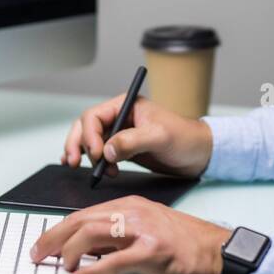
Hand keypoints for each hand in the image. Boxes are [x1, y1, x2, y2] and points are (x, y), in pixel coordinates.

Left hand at [30, 196, 231, 273]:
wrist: (216, 251)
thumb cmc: (183, 244)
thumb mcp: (146, 229)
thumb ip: (117, 236)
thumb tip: (85, 251)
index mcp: (130, 205)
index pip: (85, 213)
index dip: (59, 229)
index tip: (43, 243)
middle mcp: (133, 212)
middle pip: (82, 221)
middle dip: (54, 238)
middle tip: (37, 254)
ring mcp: (143, 230)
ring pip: (93, 235)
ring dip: (69, 253)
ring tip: (61, 268)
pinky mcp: (152, 252)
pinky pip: (113, 262)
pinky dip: (91, 272)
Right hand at [61, 94, 212, 177]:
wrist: (199, 154)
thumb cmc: (184, 138)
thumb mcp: (159, 137)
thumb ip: (132, 141)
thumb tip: (107, 150)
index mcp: (126, 105)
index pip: (95, 116)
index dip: (90, 135)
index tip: (98, 154)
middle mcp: (119, 117)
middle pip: (86, 127)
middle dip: (77, 143)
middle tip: (74, 162)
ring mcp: (119, 133)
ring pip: (89, 140)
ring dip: (82, 153)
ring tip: (80, 168)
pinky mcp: (122, 149)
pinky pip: (99, 152)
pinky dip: (90, 160)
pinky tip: (87, 169)